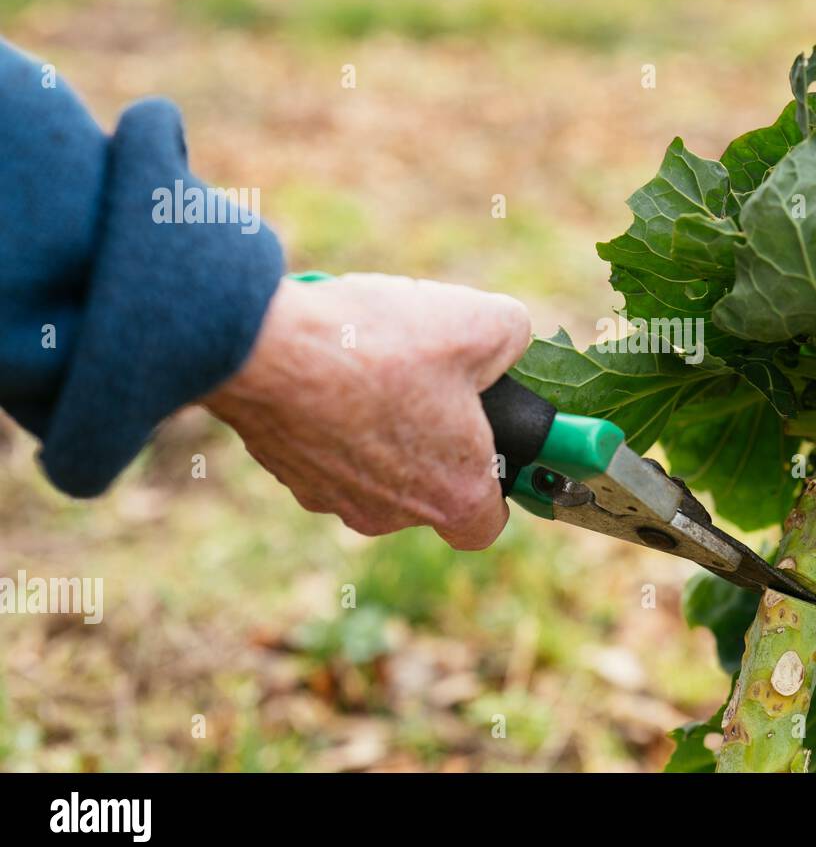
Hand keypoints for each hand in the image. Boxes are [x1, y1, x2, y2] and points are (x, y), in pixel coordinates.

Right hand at [204, 273, 530, 546]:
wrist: (269, 349)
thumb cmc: (384, 347)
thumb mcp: (483, 322)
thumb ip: (514, 338)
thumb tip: (509, 340)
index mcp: (452, 494)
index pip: (484, 524)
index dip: (495, 487)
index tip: (492, 443)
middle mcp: (391, 514)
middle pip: (427, 488)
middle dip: (435, 438)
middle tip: (433, 380)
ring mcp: (331, 497)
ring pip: (373, 466)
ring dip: (382, 422)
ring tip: (378, 362)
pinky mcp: (285, 471)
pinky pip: (326, 447)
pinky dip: (334, 414)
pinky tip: (334, 366)